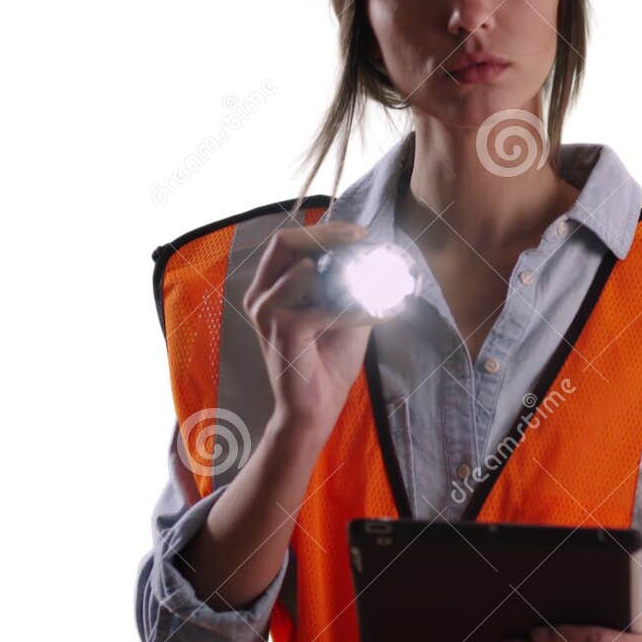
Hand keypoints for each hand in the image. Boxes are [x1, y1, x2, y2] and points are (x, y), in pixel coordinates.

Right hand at [243, 220, 385, 435]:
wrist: (314, 411)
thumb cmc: (325, 364)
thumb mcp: (341, 314)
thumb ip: (347, 285)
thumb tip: (376, 258)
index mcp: (269, 289)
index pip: (287, 242)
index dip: (323, 230)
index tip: (359, 234)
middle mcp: (260, 296)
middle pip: (284, 242)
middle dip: (326, 234)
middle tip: (360, 238)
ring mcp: (266, 311)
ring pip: (303, 268)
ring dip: (343, 273)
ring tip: (376, 283)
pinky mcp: (282, 329)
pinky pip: (326, 307)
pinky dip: (358, 309)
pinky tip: (381, 315)